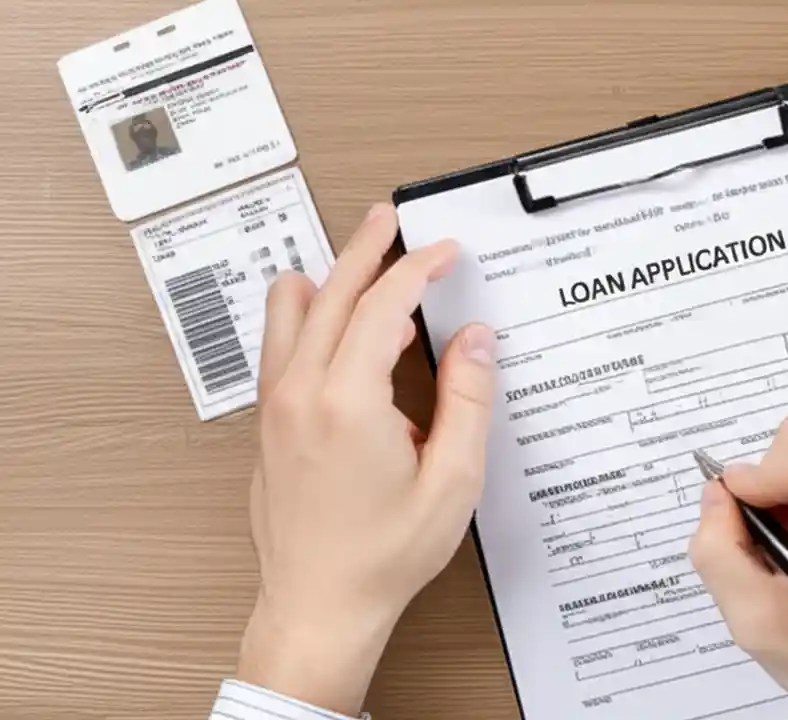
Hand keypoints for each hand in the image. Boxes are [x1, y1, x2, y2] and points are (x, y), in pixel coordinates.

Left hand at [235, 203, 497, 715]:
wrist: (319, 606)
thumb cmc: (382, 555)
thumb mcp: (451, 480)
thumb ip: (467, 400)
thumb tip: (475, 340)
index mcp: (347, 401)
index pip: (382, 305)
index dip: (417, 268)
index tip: (443, 251)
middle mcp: (300, 393)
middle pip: (330, 294)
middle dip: (365, 250)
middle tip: (389, 220)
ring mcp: (275, 409)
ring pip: (290, 315)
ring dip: (327, 280)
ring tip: (358, 261)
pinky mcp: (267, 426)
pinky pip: (282, 347)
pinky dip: (309, 318)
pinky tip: (335, 327)